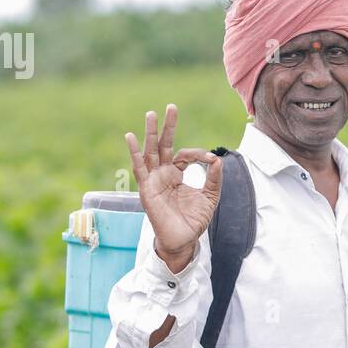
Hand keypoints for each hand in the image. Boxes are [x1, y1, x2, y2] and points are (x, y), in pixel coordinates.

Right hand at [124, 104, 222, 270]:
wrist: (184, 241)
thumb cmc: (194, 220)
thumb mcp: (210, 197)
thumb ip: (214, 179)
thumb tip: (217, 159)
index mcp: (177, 174)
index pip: (184, 154)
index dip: (197, 154)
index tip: (210, 159)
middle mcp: (164, 174)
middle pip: (164, 145)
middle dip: (167, 126)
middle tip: (172, 107)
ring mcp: (154, 180)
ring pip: (150, 151)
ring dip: (151, 133)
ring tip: (151, 114)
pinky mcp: (147, 189)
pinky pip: (139, 168)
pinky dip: (134, 152)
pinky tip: (130, 136)